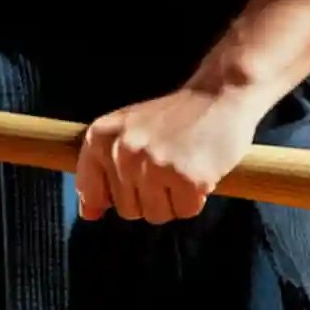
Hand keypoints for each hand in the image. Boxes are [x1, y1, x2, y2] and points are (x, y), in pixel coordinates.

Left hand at [75, 86, 263, 223]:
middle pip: (127, 209)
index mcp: (101, 136)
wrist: (220, 94)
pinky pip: (185, 211)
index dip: (113, 192)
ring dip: (174, 200)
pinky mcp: (186, 179)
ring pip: (156, 215)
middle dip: (150, 196)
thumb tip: (89, 214)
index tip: (134, 178)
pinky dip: (197, 198)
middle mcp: (122, 151)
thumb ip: (103, 168)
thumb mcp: (128, 131)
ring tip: (184, 166)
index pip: (90, 189)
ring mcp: (153, 165)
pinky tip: (201, 170)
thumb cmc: (175, 116)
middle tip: (168, 165)